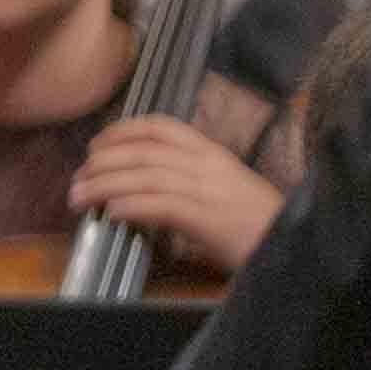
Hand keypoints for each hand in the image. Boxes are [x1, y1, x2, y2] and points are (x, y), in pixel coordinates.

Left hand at [67, 112, 279, 280]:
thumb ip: (193, 179)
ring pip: (144, 176)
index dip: (122, 130)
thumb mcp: (228, 188)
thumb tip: (150, 184)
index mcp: (213, 154)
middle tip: (77, 177)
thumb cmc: (260, 222)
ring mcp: (208, 190)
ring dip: (104, 186)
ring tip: (80, 197)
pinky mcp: (206, 218)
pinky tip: (111, 213)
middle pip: (144, 151)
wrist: (293, 243)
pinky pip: (159, 205)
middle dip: (102, 162)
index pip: (162, 127)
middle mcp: (208, 165)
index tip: (97, 143)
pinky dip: (129, 206)